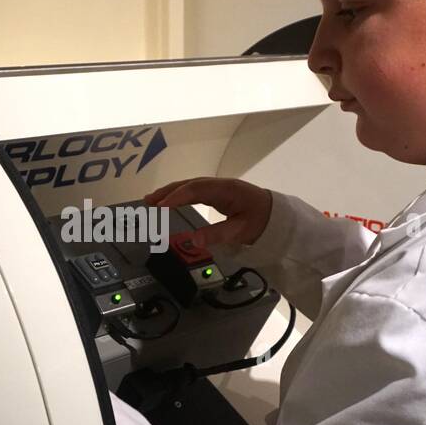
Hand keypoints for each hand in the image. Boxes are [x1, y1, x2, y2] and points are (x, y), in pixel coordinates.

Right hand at [143, 177, 273, 249]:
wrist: (276, 214)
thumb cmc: (262, 221)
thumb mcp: (242, 231)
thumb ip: (218, 234)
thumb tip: (194, 240)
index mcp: (227, 190)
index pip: (196, 189)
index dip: (177, 197)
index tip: (161, 206)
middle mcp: (220, 185)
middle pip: (190, 184)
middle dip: (168, 192)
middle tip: (149, 201)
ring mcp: (218, 187)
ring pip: (190, 186)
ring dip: (171, 192)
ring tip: (152, 200)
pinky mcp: (217, 193)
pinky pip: (194, 191)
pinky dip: (180, 194)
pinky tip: (170, 200)